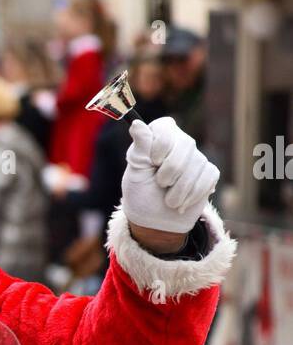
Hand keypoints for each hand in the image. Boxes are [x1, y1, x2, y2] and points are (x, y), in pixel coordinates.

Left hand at [123, 117, 218, 236]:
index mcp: (158, 136)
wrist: (155, 220)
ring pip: (197, 164)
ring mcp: (196, 157)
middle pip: (186, 144)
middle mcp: (179, 142)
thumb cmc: (141, 193)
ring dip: (180, 189)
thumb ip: (140, 147)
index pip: (166, 127)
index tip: (153, 162)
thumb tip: (135, 123)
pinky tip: (181, 203)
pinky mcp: (208, 173)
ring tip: (168, 200)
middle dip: (171, 170)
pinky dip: (193, 195)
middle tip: (160, 184)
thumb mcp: (136, 171)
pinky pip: (208, 177)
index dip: (161, 145)